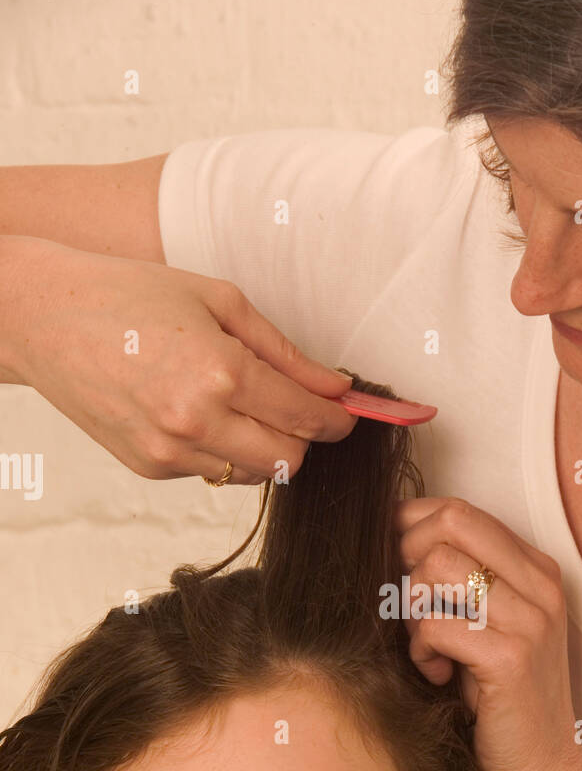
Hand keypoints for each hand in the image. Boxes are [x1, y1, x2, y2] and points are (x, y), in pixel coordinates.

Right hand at [0, 234, 354, 482]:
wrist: (43, 318)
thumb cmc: (130, 295)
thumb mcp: (218, 301)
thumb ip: (285, 352)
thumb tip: (336, 387)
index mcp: (219, 371)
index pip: (305, 417)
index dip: (338, 420)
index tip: (349, 414)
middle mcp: (196, 421)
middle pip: (289, 460)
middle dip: (305, 439)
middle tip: (301, 409)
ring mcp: (169, 451)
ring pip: (254, 474)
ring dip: (265, 447)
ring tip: (245, 405)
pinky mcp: (150, 468)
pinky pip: (213, 473)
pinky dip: (224, 450)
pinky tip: (202, 413)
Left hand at [393, 496, 581, 770]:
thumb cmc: (499, 701)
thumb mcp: (483, 627)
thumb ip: (455, 582)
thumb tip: (389, 537)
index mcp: (537, 570)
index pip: (459, 512)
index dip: (411, 530)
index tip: (395, 568)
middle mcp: (541, 586)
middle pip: (447, 528)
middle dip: (408, 564)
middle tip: (410, 612)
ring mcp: (531, 620)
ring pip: (436, 571)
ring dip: (414, 613)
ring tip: (428, 650)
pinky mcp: (511, 657)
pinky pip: (435, 624)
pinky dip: (421, 651)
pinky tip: (436, 674)